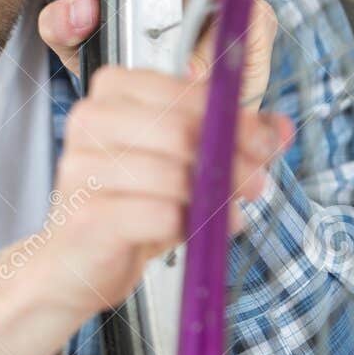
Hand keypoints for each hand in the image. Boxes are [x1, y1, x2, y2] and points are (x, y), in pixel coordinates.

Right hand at [0, 63, 291, 326]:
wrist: (73, 264)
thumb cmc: (124, 206)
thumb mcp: (181, 165)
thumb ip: (230, 139)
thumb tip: (280, 129)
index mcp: (111, 93)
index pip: (182, 90)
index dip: (230, 116)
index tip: (259, 142)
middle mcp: (89, 121)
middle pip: (180, 129)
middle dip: (231, 157)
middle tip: (254, 181)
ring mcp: (82, 167)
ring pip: (173, 174)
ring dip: (212, 197)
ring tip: (228, 211)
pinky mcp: (87, 215)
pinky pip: (160, 214)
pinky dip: (188, 225)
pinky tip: (194, 230)